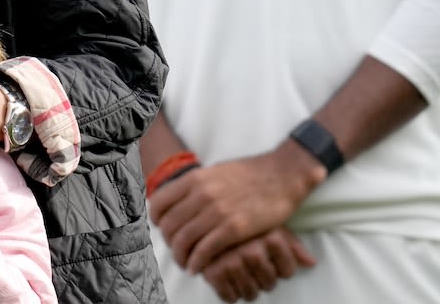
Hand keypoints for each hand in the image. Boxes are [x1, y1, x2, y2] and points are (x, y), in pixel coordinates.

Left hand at [150, 147, 324, 273]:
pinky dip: (197, 262)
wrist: (282, 174)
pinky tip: (198, 268)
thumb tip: (176, 201)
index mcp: (194, 178)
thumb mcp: (215, 172)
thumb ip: (195, 186)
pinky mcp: (235, 227)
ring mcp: (218, 210)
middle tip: (176, 252)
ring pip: (184, 240)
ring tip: (185, 263)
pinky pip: (206, 250)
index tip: (163, 230)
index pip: (159, 203)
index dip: (157, 222)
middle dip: (169, 243)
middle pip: (170, 225)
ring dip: (181, 257)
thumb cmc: (249, 174)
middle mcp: (201, 193)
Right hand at [200, 228, 317, 301]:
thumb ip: (292, 245)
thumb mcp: (271, 227)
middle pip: (270, 284)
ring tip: (241, 273)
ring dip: (248, 289)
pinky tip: (227, 278)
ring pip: (251, 293)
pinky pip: (229, 297)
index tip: (272, 259)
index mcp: (269, 237)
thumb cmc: (244, 222)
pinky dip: (229, 294)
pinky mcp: (211, 271)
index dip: (282, 269)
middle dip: (265, 280)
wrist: (207, 212)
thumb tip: (312, 263)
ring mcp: (230, 261)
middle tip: (254, 268)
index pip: (288, 272)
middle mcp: (250, 250)